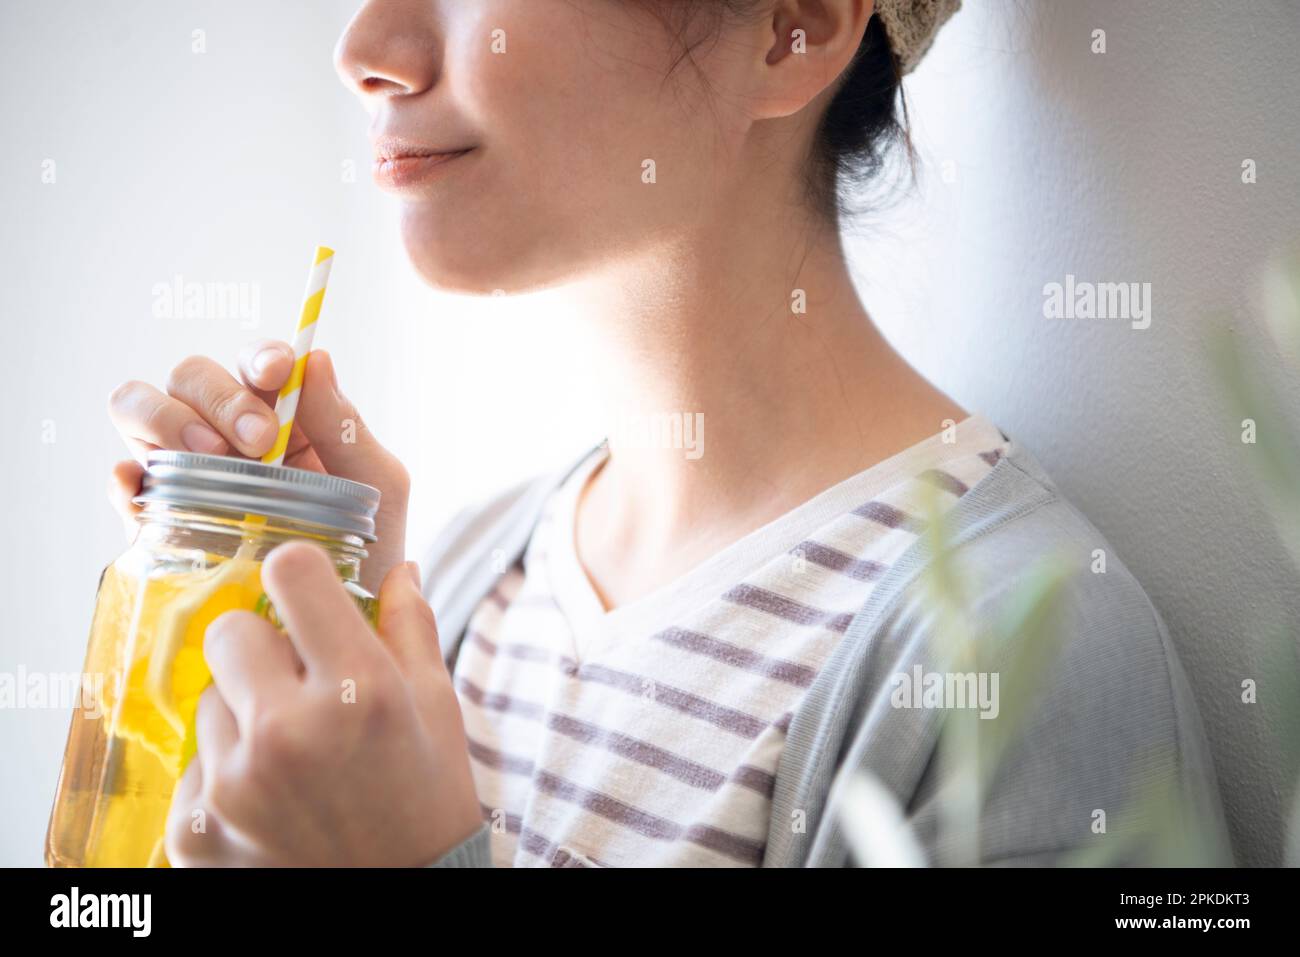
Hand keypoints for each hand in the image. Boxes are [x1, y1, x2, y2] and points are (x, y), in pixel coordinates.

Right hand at [107, 343, 408, 592]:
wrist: (338, 618)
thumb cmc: (366, 542)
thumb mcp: (375, 483)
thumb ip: (347, 425)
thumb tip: (317, 360)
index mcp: (280, 414)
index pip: (253, 365)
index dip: (258, 358)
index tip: (276, 375)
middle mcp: (224, 431)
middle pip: (191, 376)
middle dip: (221, 397)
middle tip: (259, 441)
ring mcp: (185, 470)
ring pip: (139, 407)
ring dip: (168, 420)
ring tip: (211, 460)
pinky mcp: (157, 516)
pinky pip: (123, 482)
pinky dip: (124, 476)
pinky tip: (142, 487)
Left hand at [163, 542, 481, 866]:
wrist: (401, 904)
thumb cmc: (428, 800)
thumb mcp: (438, 708)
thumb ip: (411, 630)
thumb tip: (398, 569)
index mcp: (360, 690)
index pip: (290, 571)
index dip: (301, 574)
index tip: (307, 593)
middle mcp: (289, 732)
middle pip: (230, 630)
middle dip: (264, 647)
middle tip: (298, 683)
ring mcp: (233, 784)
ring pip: (209, 698)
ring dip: (245, 713)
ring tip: (294, 755)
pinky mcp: (194, 830)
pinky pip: (196, 762)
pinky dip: (227, 772)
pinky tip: (273, 799)